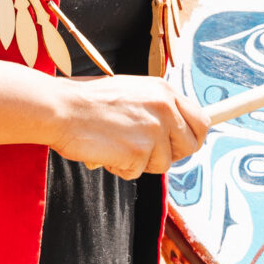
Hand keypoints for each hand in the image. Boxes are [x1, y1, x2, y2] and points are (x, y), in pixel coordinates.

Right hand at [49, 75, 209, 180]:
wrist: (62, 109)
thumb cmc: (88, 101)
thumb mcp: (132, 92)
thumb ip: (156, 108)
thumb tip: (174, 129)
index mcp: (163, 91)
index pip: (201, 120)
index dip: (194, 136)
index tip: (185, 145)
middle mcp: (164, 109)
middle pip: (190, 146)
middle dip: (171, 154)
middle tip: (147, 153)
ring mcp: (153, 131)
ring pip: (163, 163)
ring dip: (140, 162)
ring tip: (116, 145)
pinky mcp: (139, 152)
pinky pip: (137, 172)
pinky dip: (121, 168)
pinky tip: (106, 151)